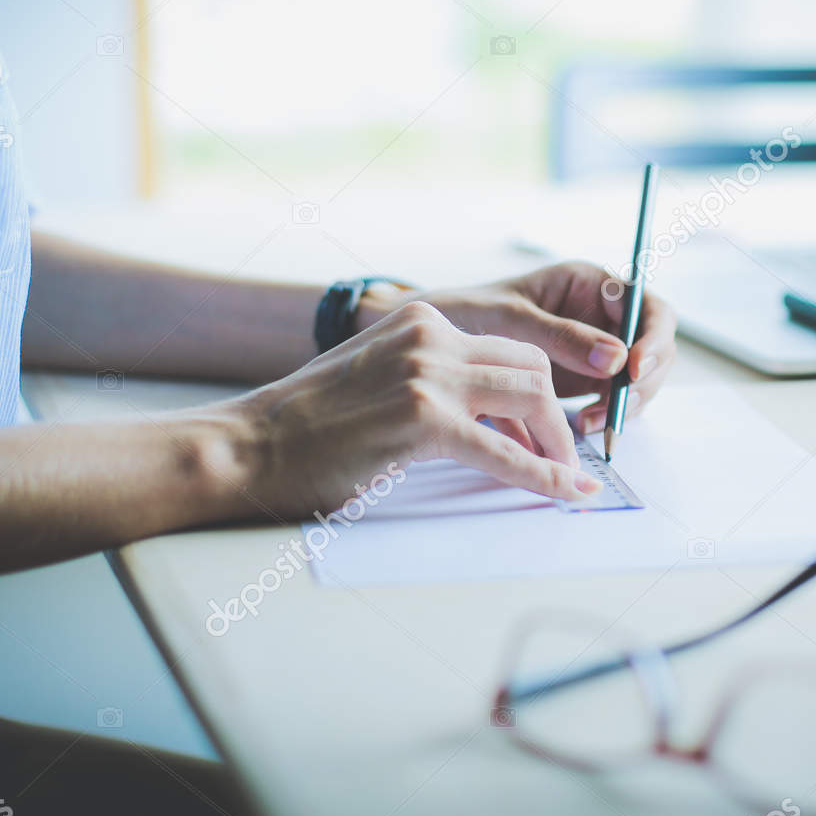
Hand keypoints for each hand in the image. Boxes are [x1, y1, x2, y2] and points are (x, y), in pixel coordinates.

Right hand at [229, 301, 602, 512]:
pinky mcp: (423, 419)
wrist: (248, 446)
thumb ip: (431, 381)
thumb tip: (486, 417)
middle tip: (565, 459)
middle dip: (558, 417)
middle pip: (531, 368)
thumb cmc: (305, 426)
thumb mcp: (377, 377)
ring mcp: (427, 374)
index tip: (551, 431)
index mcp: (421, 320)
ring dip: (558, 445)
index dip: (539, 394)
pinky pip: (505, 452)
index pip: (508, 347)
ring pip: (531, 399)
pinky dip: (543, 477)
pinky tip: (565, 494)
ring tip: (567, 479)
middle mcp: (430, 336)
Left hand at [359, 262, 677, 434]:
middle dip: (641, 383)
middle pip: (653, 350)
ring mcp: (593, 352)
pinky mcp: (579, 383)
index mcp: (592, 284)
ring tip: (587, 425)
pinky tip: (577, 430)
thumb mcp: (511, 316)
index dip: (654, 338)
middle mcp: (601, 316)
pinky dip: (601, 418)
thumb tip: (618, 358)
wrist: (426, 340)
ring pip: (635, 382)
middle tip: (616, 409)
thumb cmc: (463, 310)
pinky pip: (608, 402)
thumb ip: (563, 335)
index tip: (634, 368)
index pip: (650, 308)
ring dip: (621, 406)